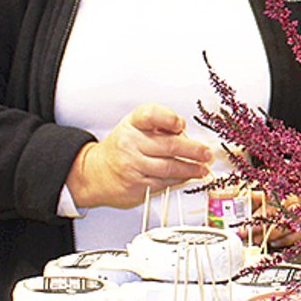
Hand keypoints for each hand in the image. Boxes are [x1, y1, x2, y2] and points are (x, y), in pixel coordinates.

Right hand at [68, 104, 216, 210]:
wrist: (94, 173)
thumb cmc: (122, 147)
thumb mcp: (134, 127)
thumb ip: (159, 126)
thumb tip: (187, 134)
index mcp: (132, 124)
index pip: (150, 115)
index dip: (169, 119)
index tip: (181, 125)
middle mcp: (130, 143)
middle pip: (169, 145)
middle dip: (194, 150)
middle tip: (206, 153)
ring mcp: (132, 165)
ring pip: (170, 167)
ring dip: (191, 168)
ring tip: (202, 168)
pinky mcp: (136, 185)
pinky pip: (165, 182)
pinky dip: (180, 179)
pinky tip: (188, 176)